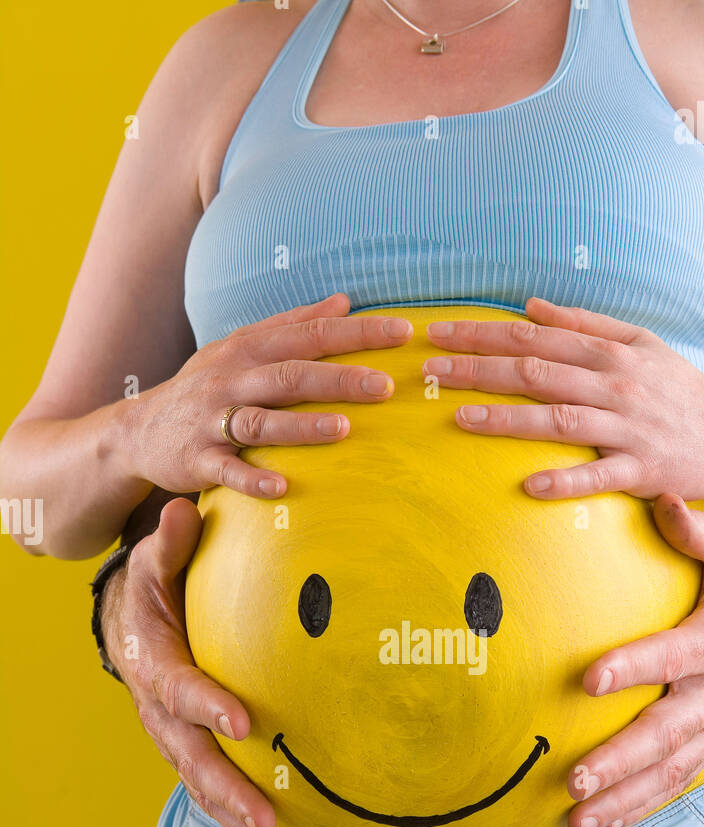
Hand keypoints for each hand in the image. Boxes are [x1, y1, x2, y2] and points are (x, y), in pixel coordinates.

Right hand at [101, 498, 295, 826]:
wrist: (131, 626)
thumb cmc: (154, 587)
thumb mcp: (152, 562)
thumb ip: (169, 545)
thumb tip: (183, 512)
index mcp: (153, 664)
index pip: (178, 689)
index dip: (205, 706)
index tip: (241, 723)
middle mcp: (161, 714)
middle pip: (195, 761)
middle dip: (231, 794)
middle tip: (270, 821)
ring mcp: (178, 741)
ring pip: (207, 790)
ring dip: (244, 824)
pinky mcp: (196, 755)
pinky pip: (219, 794)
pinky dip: (248, 825)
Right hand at [118, 293, 411, 498]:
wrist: (138, 429)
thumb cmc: (206, 385)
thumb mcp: (242, 346)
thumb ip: (293, 324)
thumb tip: (344, 302)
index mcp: (250, 348)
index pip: (311, 334)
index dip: (357, 332)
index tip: (403, 332)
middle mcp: (233, 379)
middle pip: (291, 374)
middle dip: (339, 378)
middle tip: (385, 386)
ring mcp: (214, 420)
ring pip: (262, 420)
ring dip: (303, 426)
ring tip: (344, 430)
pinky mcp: (199, 459)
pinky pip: (228, 470)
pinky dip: (253, 478)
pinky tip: (282, 487)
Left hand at [423, 297, 703, 499]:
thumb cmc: (678, 387)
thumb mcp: (637, 342)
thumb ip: (582, 323)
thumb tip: (530, 305)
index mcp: (607, 353)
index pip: (532, 339)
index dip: (482, 336)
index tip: (437, 334)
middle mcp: (613, 385)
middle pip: (536, 374)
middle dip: (479, 370)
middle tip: (428, 371)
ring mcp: (627, 428)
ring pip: (558, 420)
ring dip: (508, 420)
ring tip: (462, 420)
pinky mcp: (642, 469)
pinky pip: (599, 476)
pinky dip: (565, 481)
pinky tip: (529, 486)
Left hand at [567, 496, 703, 826]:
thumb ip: (698, 529)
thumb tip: (660, 498)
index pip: (670, 656)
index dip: (632, 667)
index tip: (588, 679)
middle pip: (664, 733)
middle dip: (618, 762)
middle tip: (574, 780)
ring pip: (669, 771)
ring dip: (623, 799)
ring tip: (577, 820)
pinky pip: (679, 780)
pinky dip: (643, 806)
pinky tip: (606, 823)